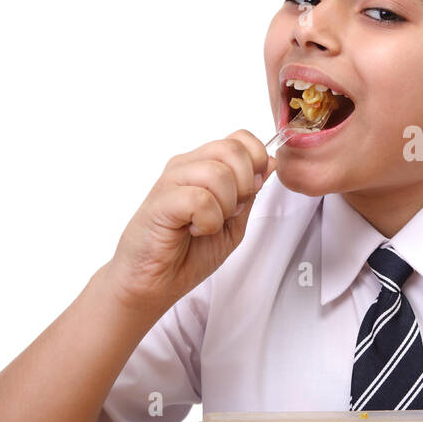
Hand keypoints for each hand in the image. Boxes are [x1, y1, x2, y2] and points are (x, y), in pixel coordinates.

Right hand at [107, 128, 274, 313]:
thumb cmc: (188, 253)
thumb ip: (251, 193)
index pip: (240, 139)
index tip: (250, 192)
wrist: (152, 282)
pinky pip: (200, 199)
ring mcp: (171, 181)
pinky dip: (208, 221)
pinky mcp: (161, 202)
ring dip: (225, 208)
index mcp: (204, 166)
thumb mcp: (234, 223)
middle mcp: (187, 166)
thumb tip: (270, 162)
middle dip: (245, 185)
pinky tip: (195, 230)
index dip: (256, 162)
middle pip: (232, 149)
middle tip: (228, 212)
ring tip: (208, 224)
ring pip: (218, 173)